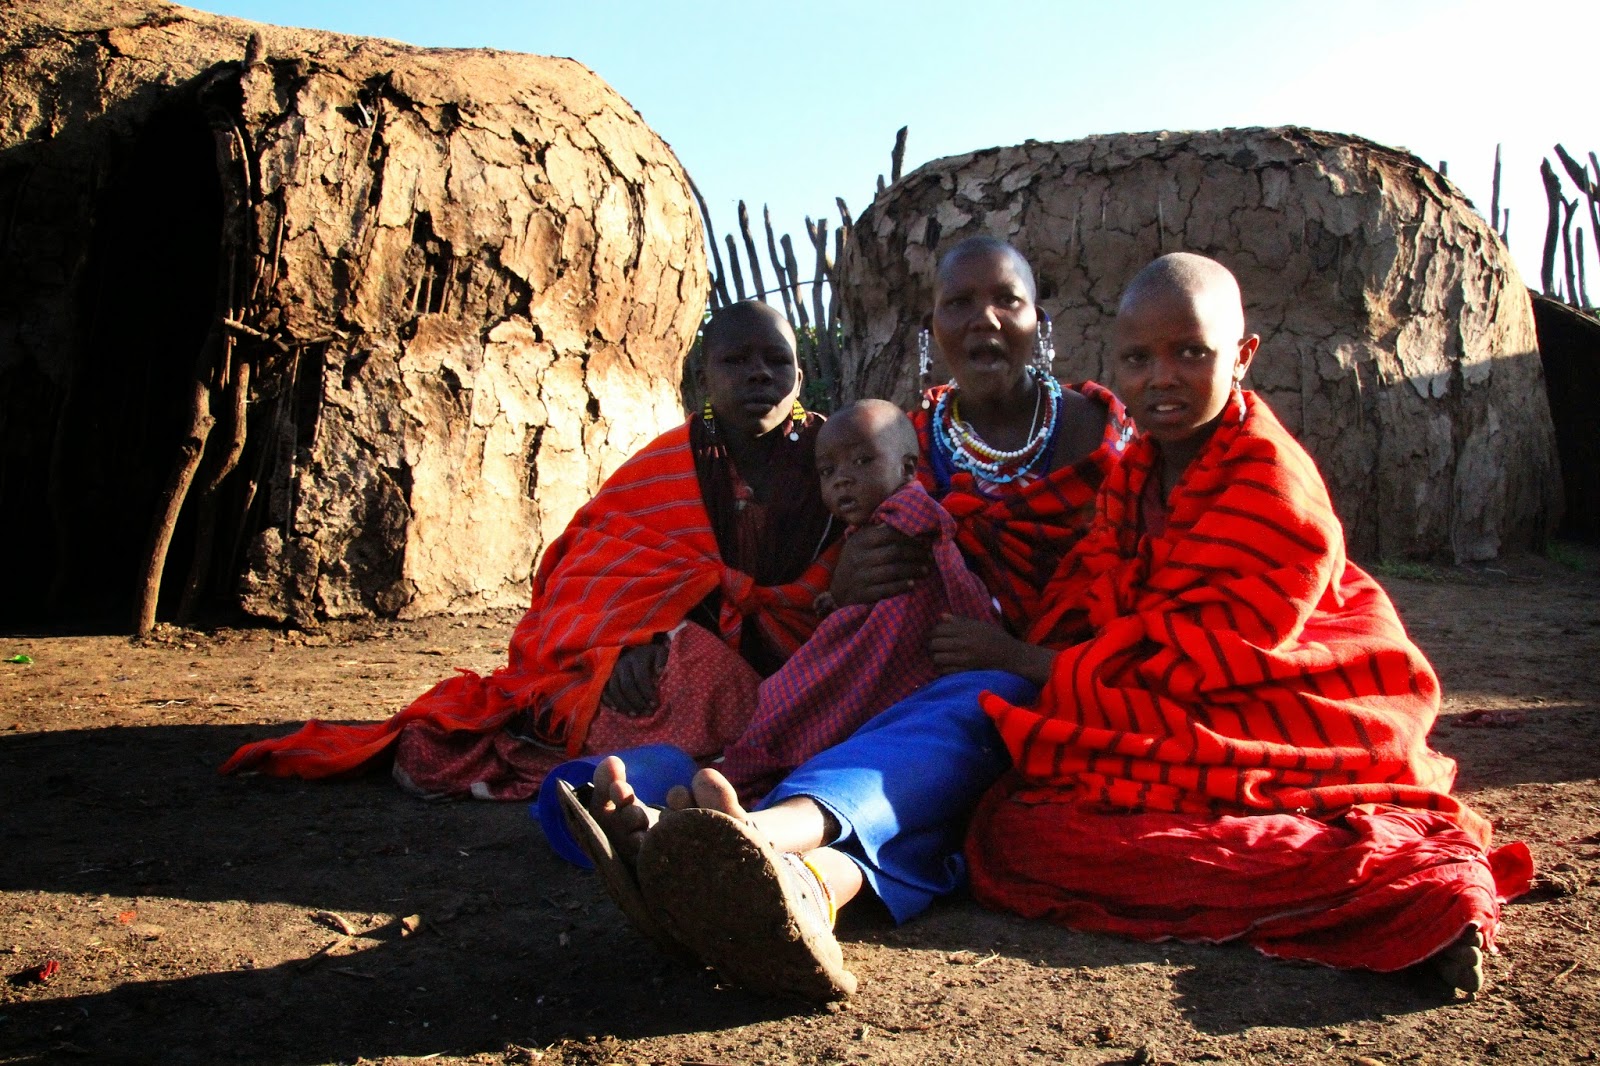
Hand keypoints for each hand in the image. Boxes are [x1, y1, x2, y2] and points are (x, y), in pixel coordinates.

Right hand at [601, 641, 668, 716]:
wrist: (635, 649)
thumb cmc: (651, 655)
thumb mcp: (660, 653)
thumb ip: (662, 660)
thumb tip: (659, 673)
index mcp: (637, 658)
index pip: (641, 678)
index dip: (648, 693)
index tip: (655, 704)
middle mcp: (622, 663)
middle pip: (627, 686)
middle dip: (637, 701)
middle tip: (647, 712)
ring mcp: (612, 670)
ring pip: (614, 690)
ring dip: (624, 704)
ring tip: (635, 714)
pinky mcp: (605, 676)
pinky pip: (604, 690)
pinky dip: (609, 701)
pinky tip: (617, 710)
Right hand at [830, 524, 932, 606]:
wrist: (838, 590)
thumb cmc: (855, 561)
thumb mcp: (860, 542)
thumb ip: (877, 531)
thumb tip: (902, 519)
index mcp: (860, 540)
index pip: (889, 533)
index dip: (910, 537)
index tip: (924, 541)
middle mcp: (859, 557)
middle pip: (894, 552)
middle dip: (916, 554)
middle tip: (929, 557)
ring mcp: (860, 576)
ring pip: (893, 571)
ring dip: (913, 570)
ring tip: (926, 571)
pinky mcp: (863, 594)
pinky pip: (886, 589)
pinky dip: (901, 586)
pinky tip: (912, 584)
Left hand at [929, 615, 1056, 683]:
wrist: (1011, 655)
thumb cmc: (996, 637)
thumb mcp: (979, 624)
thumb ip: (960, 620)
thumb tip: (942, 616)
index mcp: (965, 629)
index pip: (938, 630)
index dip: (932, 633)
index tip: (932, 636)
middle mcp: (963, 642)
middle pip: (935, 644)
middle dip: (931, 646)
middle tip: (934, 647)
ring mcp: (964, 657)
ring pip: (937, 658)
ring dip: (936, 658)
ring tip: (939, 657)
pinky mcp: (967, 670)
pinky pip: (946, 670)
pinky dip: (942, 668)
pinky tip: (946, 666)